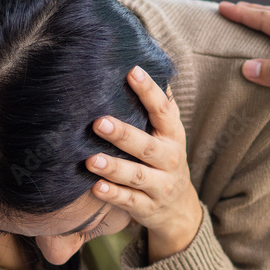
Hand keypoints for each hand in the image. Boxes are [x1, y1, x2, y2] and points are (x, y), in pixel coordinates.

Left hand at [86, 66, 202, 263]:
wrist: (179, 209)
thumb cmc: (164, 160)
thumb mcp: (168, 133)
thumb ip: (158, 105)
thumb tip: (143, 60)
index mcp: (173, 136)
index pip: (163, 111)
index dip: (149, 91)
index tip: (131, 71)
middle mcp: (169, 160)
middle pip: (148, 147)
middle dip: (124, 135)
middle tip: (98, 121)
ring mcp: (161, 186)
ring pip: (138, 177)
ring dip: (115, 167)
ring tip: (90, 159)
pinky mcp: (148, 208)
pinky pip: (130, 202)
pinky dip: (114, 196)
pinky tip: (95, 188)